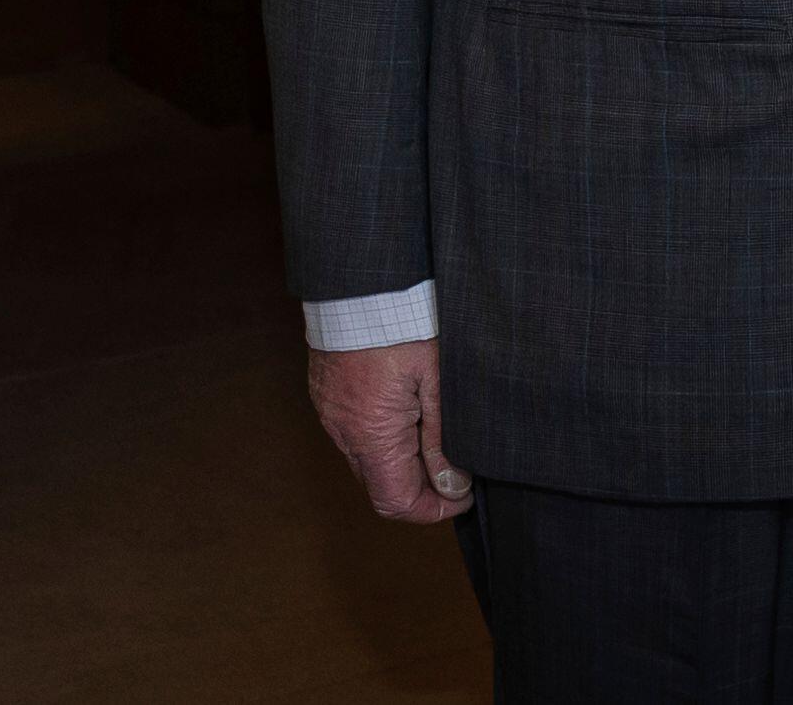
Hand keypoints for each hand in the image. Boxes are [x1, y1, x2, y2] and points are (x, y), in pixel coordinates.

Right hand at [307, 337, 472, 523]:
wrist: (362, 282)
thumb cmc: (404, 323)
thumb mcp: (438, 380)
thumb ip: (443, 439)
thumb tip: (453, 485)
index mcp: (373, 435)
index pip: (397, 503)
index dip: (434, 510)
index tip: (465, 496)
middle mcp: (344, 433)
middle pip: (381, 487)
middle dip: (421, 488)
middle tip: (457, 467)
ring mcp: (331, 414)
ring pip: (367, 461)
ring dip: (401, 461)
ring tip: (436, 432)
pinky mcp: (327, 395)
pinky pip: (353, 433)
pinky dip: (382, 437)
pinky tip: (408, 410)